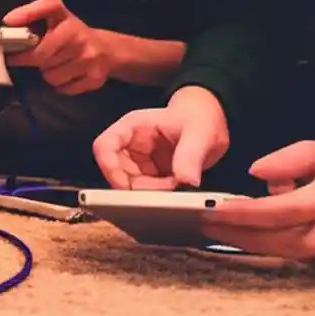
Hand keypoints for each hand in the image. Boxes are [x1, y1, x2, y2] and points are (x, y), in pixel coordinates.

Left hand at [2, 0, 109, 94]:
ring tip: (55, 65)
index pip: (48, 6)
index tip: (8, 21)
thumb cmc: (70, 35)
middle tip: (33, 58)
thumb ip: (32, 18)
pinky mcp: (95, 76)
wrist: (106, 50)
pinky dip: (61, 86)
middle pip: (41, 55)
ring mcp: (89, 55)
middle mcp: (78, 32)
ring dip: (47, 74)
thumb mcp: (53, 20)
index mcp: (64, 15)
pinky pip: (65, 88)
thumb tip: (8, 23)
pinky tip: (67, 75)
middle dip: (32, 60)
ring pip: (51, 76)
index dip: (27, 13)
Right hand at [91, 86, 229, 188]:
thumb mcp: (199, 133)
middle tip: (168, 187)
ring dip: (151, 193)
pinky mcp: (148, 177)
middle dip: (139, 187)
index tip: (127, 187)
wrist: (210, 126)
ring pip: (129, 187)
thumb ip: (190, 156)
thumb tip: (186, 182)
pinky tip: (178, 186)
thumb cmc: (199, 119)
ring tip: (177, 184)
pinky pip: (145, 193)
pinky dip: (160, 196)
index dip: (109, 168)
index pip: (104, 146)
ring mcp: (137, 163)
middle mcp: (130, 146)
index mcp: (133, 127)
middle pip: (116, 173)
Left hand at [201, 141, 314, 272]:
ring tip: (219, 231)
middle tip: (206, 225)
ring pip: (291, 257)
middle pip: (285, 243)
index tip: (214, 210)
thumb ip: (288, 159)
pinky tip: (248, 239)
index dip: (247, 213)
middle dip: (242, 236)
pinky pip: (302, 262)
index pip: (285, 211)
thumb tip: (255, 173)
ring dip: (253, 245)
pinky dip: (275, 251)